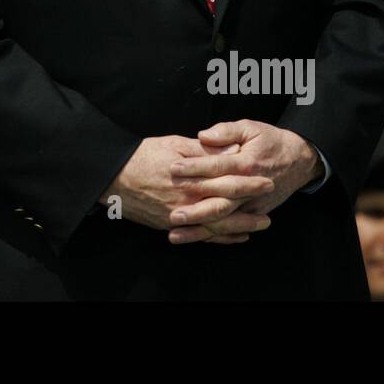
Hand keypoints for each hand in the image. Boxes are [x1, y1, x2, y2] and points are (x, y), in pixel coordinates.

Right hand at [101, 135, 275, 243]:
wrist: (113, 177)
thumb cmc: (143, 155)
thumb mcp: (174, 144)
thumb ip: (202, 150)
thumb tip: (228, 151)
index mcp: (191, 178)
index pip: (226, 181)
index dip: (248, 182)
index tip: (266, 180)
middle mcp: (188, 200)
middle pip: (226, 206)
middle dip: (250, 206)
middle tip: (271, 205)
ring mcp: (180, 216)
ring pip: (217, 226)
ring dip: (241, 227)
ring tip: (261, 225)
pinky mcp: (171, 225)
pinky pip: (201, 236)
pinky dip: (220, 239)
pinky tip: (236, 237)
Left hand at [170, 121, 322, 227]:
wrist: (299, 160)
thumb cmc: (270, 141)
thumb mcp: (250, 128)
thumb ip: (226, 131)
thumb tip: (203, 135)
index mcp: (247, 163)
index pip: (217, 166)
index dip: (195, 167)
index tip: (173, 168)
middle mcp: (250, 187)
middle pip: (220, 201)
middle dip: (195, 209)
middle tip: (173, 213)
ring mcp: (254, 204)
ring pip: (225, 220)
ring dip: (201, 229)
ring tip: (176, 233)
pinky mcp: (255, 213)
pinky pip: (233, 227)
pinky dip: (215, 236)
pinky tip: (196, 238)